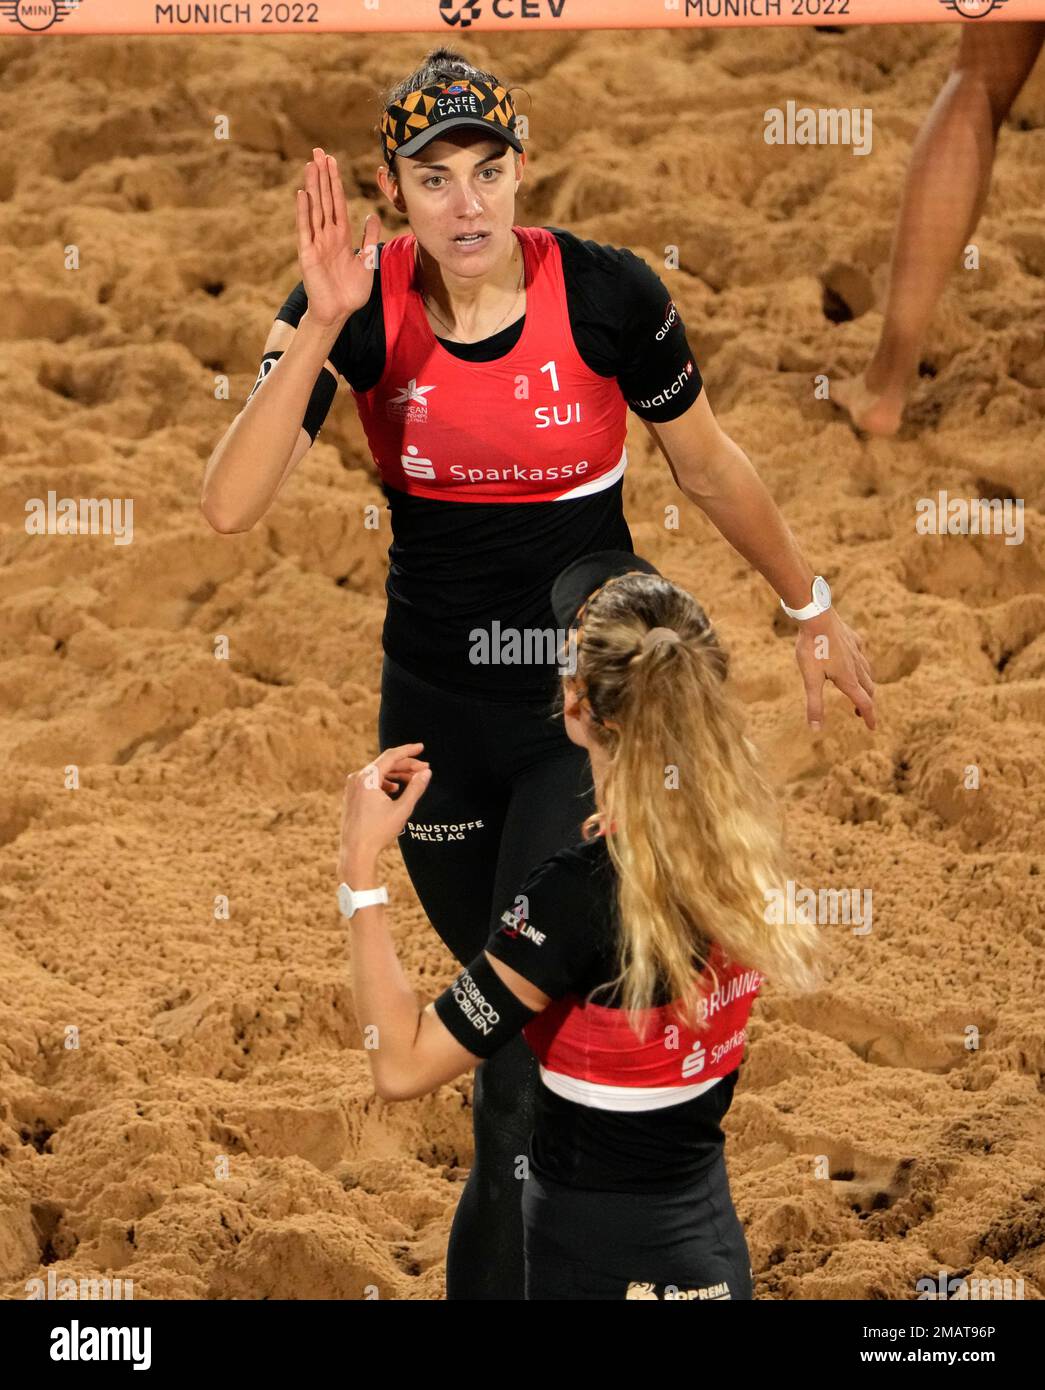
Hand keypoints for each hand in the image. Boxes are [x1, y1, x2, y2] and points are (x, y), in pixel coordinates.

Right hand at [297, 146, 381, 327]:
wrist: (338, 312)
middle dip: (323, 176)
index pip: (338, 203)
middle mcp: (328, 235)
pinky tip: (303, 194)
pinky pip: (306, 229)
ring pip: (315, 209)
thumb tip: (371, 216)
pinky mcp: (308, 253)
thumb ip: (369, 239)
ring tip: (311, 164)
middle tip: (319, 152)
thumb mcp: (367, 262)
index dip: (336, 182)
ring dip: (314, 187)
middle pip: (325, 199)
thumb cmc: (351, 291)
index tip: (333, 161)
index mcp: (341, 236)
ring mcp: (316, 242)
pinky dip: (304, 211)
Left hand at [338, 743, 431, 876]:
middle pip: (385, 764)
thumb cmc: (377, 832)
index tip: (421, 747)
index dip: (408, 750)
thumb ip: (416, 788)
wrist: (356, 852)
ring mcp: (352, 787)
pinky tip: (394, 789)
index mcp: (367, 778)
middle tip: (424, 769)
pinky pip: (371, 782)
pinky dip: (385, 782)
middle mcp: (357, 778)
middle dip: (406, 765)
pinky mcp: (352, 795)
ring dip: (396, 774)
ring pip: (378, 773)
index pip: (391, 756)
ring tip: (413, 779)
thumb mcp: (402, 809)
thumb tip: (426, 773)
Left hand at [794, 610, 875, 731]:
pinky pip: (861, 653)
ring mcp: (856, 651)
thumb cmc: (812, 648)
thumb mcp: (811, 679)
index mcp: (848, 679)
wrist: (817, 616)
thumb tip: (816, 729)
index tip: (872, 728)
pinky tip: (854, 659)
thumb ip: (814, 705)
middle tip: (860, 712)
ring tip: (859, 689)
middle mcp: (856, 667)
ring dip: (866, 684)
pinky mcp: (852, 638)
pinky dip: (861, 662)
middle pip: (868, 688)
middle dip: (867, 702)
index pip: (864, 703)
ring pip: (867, 671)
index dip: (870, 717)